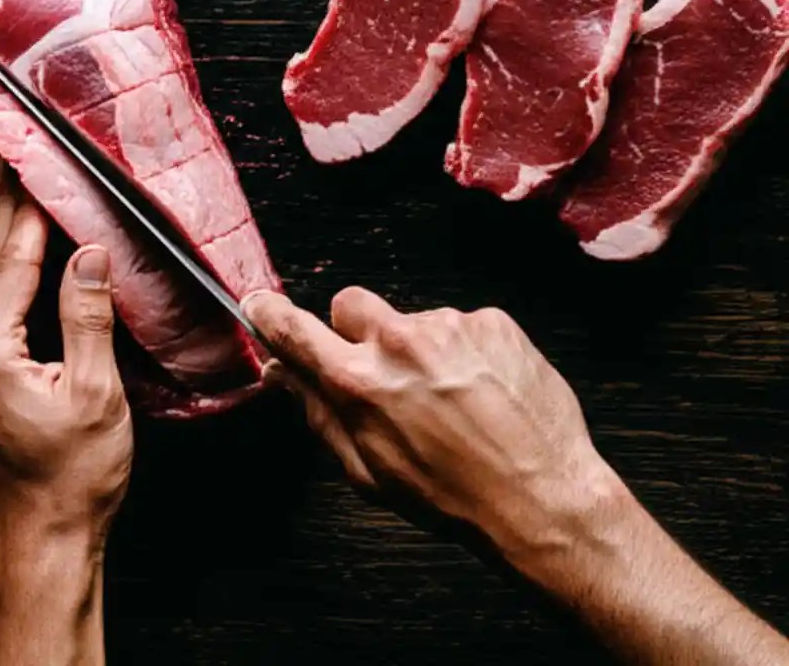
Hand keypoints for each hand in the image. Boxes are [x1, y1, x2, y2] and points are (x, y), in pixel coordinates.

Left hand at [0, 170, 132, 543]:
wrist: (45, 540)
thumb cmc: (75, 479)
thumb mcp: (95, 395)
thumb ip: (87, 318)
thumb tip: (88, 254)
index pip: (13, 258)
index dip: (27, 203)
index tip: (31, 152)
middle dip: (7, 202)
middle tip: (8, 143)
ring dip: (8, 234)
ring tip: (16, 181)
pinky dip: (11, 272)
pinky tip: (23, 252)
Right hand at [242, 287, 618, 559]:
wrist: (539, 495)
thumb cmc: (452, 494)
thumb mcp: (366, 470)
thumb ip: (317, 412)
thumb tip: (284, 374)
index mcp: (359, 383)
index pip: (294, 329)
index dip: (270, 315)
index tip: (260, 307)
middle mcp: (399, 343)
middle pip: (349, 304)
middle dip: (354, 331)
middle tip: (379, 375)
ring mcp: (449, 326)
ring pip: (410, 320)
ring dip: (417, 350)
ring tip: (448, 400)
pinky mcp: (492, 321)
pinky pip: (459, 325)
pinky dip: (463, 352)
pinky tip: (478, 391)